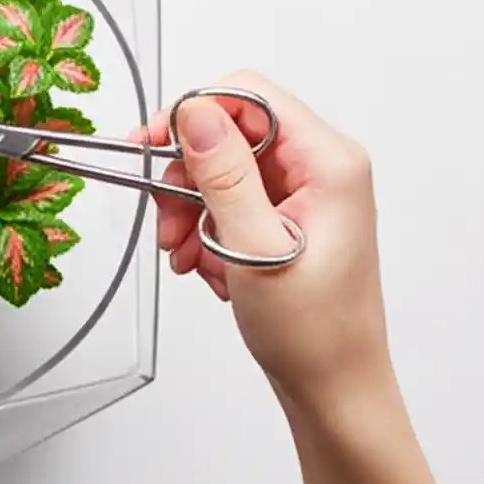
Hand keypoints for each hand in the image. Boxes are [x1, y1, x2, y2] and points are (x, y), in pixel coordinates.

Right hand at [139, 71, 441, 483]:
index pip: (247, 96)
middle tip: (166, 223)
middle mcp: (321, 167)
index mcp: (329, 163)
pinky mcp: (288, 213)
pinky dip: (204, 228)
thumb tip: (194, 112)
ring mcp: (305, 190)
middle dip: (186, 176)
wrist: (332, 388)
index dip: (191, 113)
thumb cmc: (313, 332)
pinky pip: (229, 199)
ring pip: (221, 167)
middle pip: (229, 132)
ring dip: (189, 208)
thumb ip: (225, 175)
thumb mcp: (256, 250)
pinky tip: (205, 265)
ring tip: (184, 254)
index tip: (151, 148)